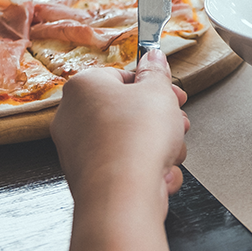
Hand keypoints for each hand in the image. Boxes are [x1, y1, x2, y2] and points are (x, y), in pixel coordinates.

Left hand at [51, 50, 188, 250]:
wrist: (123, 194)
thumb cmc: (136, 137)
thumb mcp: (158, 92)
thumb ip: (157, 71)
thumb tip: (153, 56)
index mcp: (83, 86)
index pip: (122, 76)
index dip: (154, 86)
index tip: (174, 94)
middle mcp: (72, 117)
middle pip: (127, 111)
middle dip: (160, 120)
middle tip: (179, 123)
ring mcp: (78, 151)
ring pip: (130, 141)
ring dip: (158, 147)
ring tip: (171, 152)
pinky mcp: (89, 179)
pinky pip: (126, 167)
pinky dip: (146, 171)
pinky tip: (160, 176)